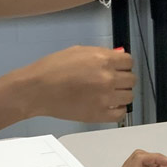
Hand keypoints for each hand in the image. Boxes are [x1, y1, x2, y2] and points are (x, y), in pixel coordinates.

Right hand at [14, 46, 133, 122]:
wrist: (36, 90)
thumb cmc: (51, 69)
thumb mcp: (78, 51)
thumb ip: (102, 53)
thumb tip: (118, 56)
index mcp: (103, 60)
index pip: (129, 62)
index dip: (123, 65)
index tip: (119, 68)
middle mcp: (107, 78)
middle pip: (131, 80)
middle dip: (122, 79)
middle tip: (112, 81)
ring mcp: (105, 97)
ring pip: (129, 96)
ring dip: (121, 94)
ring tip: (108, 93)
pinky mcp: (99, 114)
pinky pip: (121, 113)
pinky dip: (117, 109)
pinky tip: (109, 105)